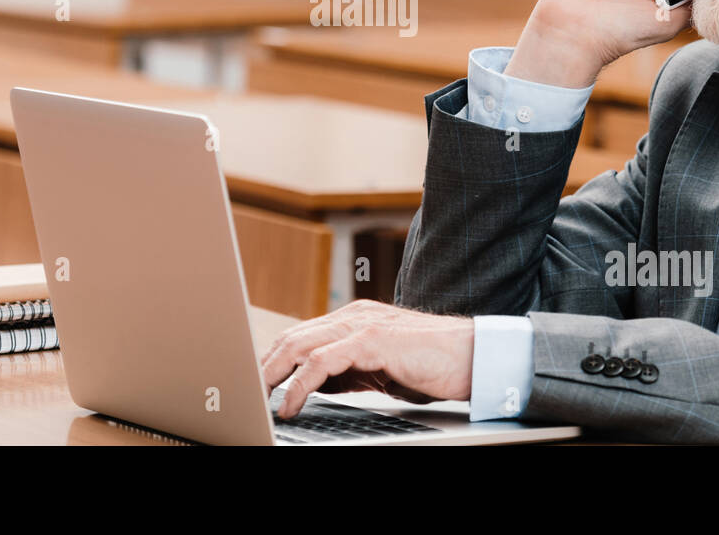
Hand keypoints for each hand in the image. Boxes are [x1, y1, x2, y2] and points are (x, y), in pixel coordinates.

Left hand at [259, 300, 473, 418]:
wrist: (472, 357)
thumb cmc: (432, 365)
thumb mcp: (380, 370)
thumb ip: (348, 371)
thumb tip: (313, 386)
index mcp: (355, 320)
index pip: (302, 335)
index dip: (275, 359)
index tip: (257, 383)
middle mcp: (354, 316)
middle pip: (293, 337)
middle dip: (265, 365)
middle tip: (246, 390)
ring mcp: (362, 325)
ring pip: (301, 345)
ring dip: (274, 373)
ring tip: (258, 396)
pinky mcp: (372, 340)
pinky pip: (323, 361)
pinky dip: (300, 382)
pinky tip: (291, 402)